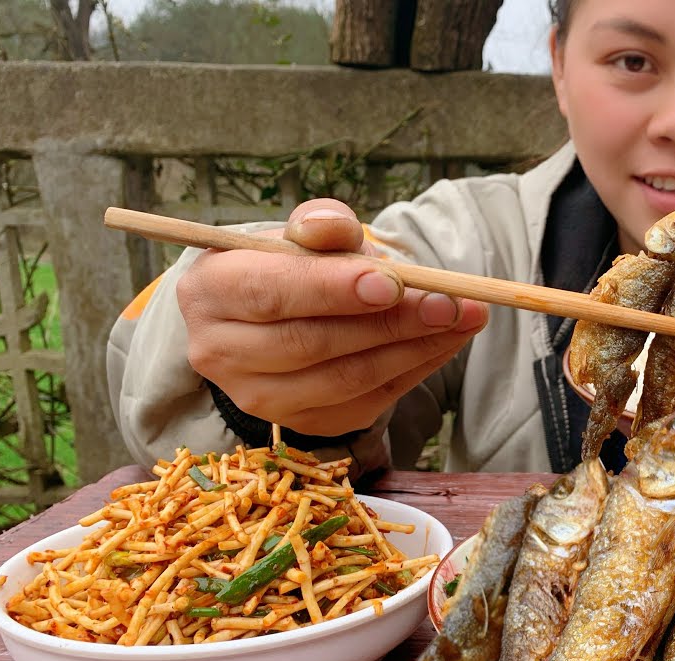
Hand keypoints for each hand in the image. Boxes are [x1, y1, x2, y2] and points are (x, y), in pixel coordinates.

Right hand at [177, 198, 488, 436]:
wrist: (274, 314)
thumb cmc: (289, 263)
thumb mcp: (299, 232)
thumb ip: (321, 224)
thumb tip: (339, 230)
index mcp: (209, 291)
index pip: (271, 294)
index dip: (333, 289)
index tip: (395, 282)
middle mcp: (220, 352)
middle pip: (312, 344)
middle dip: (391, 323)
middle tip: (453, 302)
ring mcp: (259, 398)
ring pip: (344, 381)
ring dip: (414, 349)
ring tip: (464, 318)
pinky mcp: (301, 423)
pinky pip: (365, 403)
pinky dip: (413, 371)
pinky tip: (446, 342)